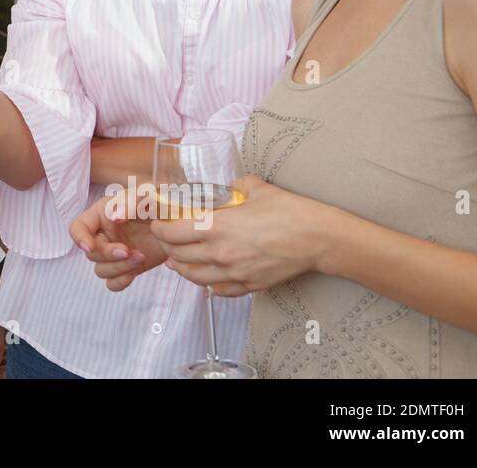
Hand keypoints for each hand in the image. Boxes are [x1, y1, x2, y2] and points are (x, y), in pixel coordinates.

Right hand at [70, 188, 167, 290]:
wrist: (179, 222)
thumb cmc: (159, 202)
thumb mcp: (145, 195)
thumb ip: (129, 203)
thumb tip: (114, 217)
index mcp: (102, 215)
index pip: (78, 228)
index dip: (79, 238)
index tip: (90, 246)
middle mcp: (104, 235)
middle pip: (91, 253)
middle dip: (108, 254)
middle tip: (128, 251)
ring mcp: (115, 253)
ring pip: (101, 270)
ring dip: (117, 268)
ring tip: (139, 257)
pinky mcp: (128, 267)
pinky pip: (113, 283)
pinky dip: (120, 282)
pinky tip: (133, 274)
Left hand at [149, 175, 331, 296]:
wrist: (319, 239)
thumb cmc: (290, 211)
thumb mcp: (256, 188)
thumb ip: (235, 186)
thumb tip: (228, 187)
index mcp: (217, 227)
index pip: (172, 234)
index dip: (159, 229)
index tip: (158, 223)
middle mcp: (220, 253)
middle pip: (178, 256)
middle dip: (167, 247)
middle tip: (166, 238)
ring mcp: (234, 273)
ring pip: (193, 277)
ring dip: (181, 268)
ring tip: (177, 259)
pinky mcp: (249, 285)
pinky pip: (218, 290)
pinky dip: (207, 284)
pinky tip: (205, 277)